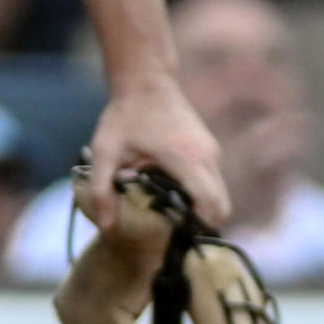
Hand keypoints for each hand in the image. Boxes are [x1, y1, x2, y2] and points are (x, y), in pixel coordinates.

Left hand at [83, 73, 231, 231]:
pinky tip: (174, 198)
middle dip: (203, 226)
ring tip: (172, 219)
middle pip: (221, 205)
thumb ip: (103, 190)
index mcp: (186, 158)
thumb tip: (107, 228)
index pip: (209, 204)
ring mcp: (212, 152)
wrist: (146, 81)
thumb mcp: (104, 153)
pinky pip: (213, 183)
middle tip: (176, 239)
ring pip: (220, 195)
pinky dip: (201, 197)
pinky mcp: (210, 150)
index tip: (180, 243)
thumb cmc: (124, 116)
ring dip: (202, 211)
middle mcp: (207, 156)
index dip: (200, 228)